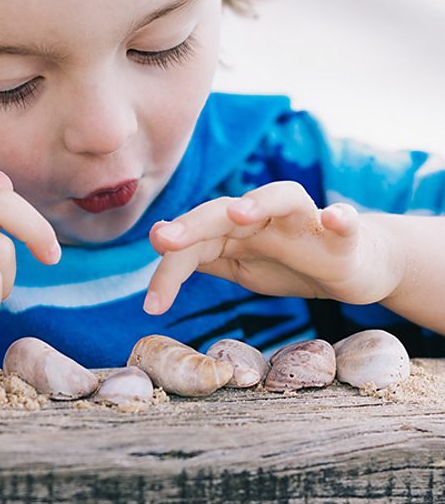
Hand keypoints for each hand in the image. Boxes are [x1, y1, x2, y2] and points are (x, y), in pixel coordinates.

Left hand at [143, 181, 400, 314]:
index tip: (152, 306)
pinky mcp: (344, 236)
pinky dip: (341, 217)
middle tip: (165, 240)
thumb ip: (200, 254)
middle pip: (225, 211)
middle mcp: (265, 216)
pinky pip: (346, 221)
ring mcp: (305, 222)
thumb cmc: (288, 263)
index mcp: (235, 228)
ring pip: (283, 197)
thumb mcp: (237, 265)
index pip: (194, 242)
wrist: (352, 267)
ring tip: (239, 213)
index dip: (170, 270)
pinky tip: (335, 218)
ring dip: (260, 201)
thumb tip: (155, 238)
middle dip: (194, 223)